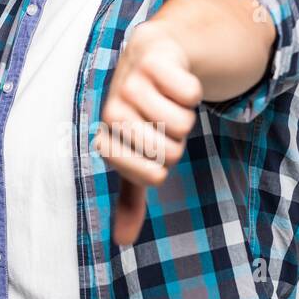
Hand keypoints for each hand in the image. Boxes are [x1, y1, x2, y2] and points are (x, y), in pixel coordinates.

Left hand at [92, 20, 202, 246]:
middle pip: (170, 153)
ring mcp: (130, 81)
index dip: (163, 167)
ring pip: (182, 123)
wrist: (152, 57)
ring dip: (185, 115)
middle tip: (163, 124)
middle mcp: (112, 110)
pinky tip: (174, 79)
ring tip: (168, 101)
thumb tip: (122, 241)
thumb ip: (129, 197)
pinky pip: (189, 92)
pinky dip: (191, 89)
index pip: (151, 176)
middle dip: (176, 143)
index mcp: (107, 139)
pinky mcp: (152, 58)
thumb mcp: (135, 155)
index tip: (151, 151)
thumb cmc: (143, 113)